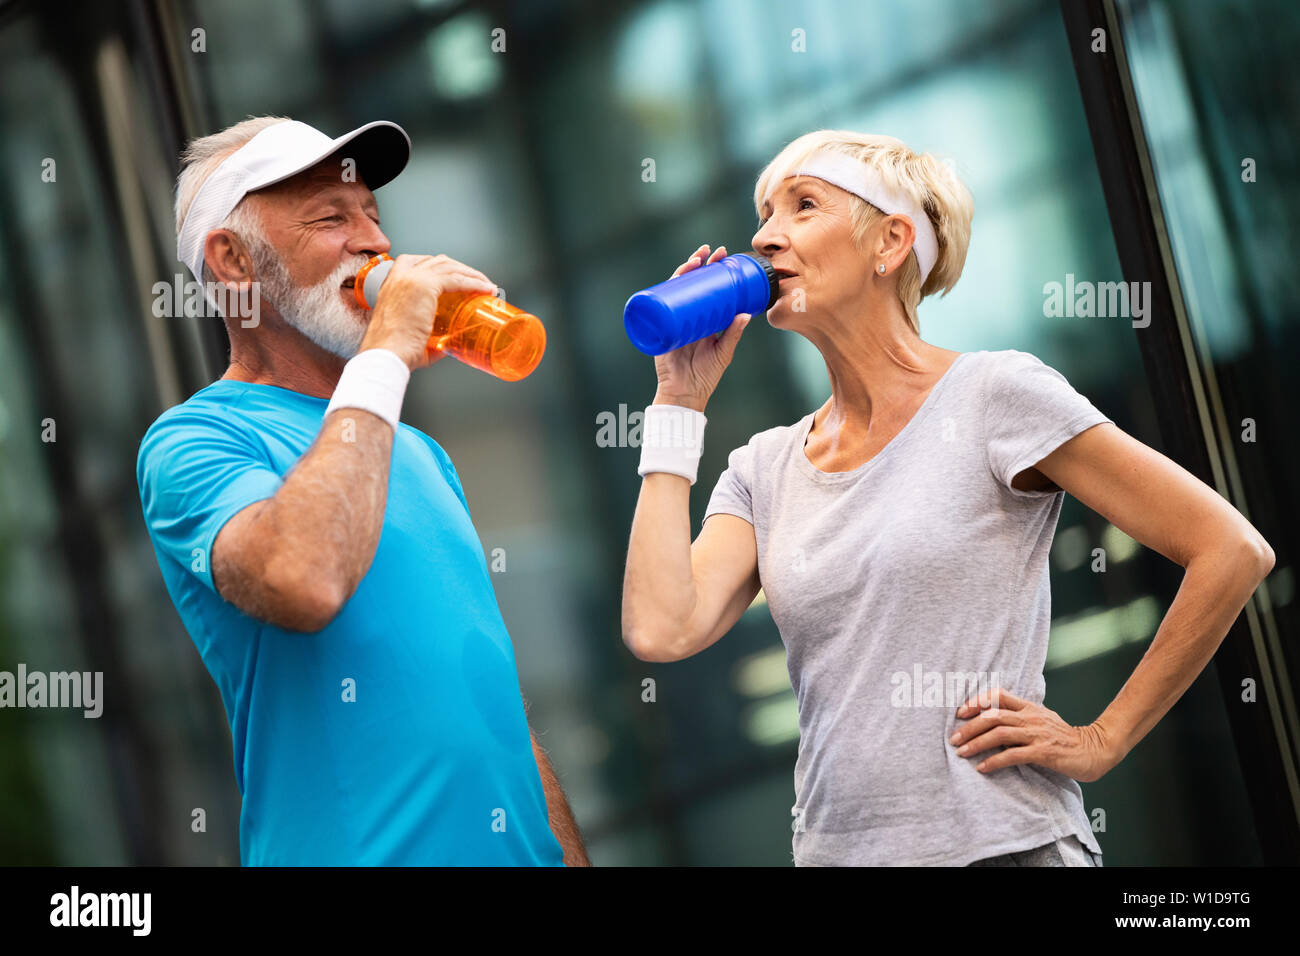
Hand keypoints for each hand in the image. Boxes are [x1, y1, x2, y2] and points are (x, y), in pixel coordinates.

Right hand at [359, 253, 496, 370]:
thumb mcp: (409, 334)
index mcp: (391, 285)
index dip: (440, 266)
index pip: (418, 262)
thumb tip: (447, 342)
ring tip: (486, 285)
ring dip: (471, 274)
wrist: (386, 354)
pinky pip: (457, 279)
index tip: (457, 275)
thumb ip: (429, 335)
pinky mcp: (425, 286)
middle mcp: (400, 276)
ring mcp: (412, 278)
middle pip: (438, 261)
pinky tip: (485, 290)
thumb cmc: (394, 351)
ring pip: (449, 266)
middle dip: (461, 269)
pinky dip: (474, 283)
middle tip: (477, 281)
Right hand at [651, 244, 750, 411]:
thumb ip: (733, 334)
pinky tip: (669, 281)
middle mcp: (686, 315)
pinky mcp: (660, 330)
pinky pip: (658, 309)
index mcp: (702, 317)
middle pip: (689, 283)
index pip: (706, 287)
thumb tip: (747, 314)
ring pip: (674, 289)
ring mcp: (672, 320)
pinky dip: (660, 294)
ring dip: (682, 272)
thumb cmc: (705, 375)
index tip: (723, 255)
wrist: (685, 394)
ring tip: (694, 260)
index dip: (712, 270)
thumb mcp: (723, 351)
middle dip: (698, 263)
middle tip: (710, 251)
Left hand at [948, 687, 1115, 782]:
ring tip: (961, 752)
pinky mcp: (1043, 752)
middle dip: (970, 726)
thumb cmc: (1064, 738)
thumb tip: (993, 723)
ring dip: (977, 743)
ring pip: (1000, 733)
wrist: (1095, 750)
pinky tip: (983, 767)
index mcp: (1029, 707)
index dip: (977, 701)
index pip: (999, 695)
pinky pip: (1014, 755)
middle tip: (953, 738)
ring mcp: (1037, 734)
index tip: (960, 712)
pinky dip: (995, 761)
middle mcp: (1031, 717)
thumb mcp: (1041, 720)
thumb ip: (1020, 719)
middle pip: (994, 715)